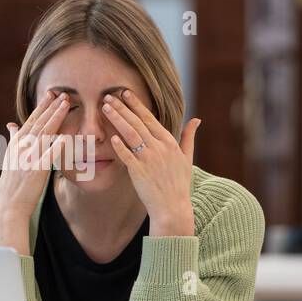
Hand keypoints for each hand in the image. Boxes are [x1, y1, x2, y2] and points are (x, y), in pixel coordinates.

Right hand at [0, 89, 70, 253]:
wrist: (8, 205)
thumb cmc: (11, 183)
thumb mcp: (9, 157)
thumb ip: (13, 139)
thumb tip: (10, 124)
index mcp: (17, 143)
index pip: (31, 120)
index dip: (43, 107)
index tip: (52, 94)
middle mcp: (22, 147)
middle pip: (40, 123)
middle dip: (52, 107)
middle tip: (64, 93)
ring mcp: (29, 158)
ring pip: (45, 133)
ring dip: (56, 117)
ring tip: (67, 104)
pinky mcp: (36, 171)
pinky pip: (49, 156)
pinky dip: (58, 146)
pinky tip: (67, 137)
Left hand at [103, 89, 198, 236]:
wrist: (172, 207)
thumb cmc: (179, 184)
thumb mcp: (187, 158)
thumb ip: (188, 137)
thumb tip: (196, 120)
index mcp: (169, 142)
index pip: (150, 118)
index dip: (136, 104)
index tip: (125, 93)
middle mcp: (159, 148)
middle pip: (137, 122)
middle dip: (122, 107)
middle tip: (108, 95)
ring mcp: (149, 159)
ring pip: (130, 134)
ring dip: (117, 119)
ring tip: (105, 108)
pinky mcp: (139, 172)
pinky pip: (127, 156)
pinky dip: (119, 146)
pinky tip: (110, 136)